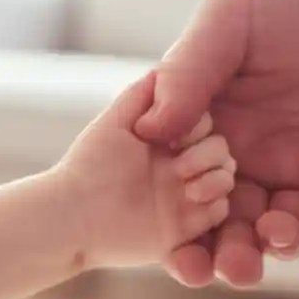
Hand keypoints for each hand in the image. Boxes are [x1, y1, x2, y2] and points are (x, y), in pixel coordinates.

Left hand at [58, 73, 236, 269]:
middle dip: (209, 154)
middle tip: (178, 166)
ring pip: (225, 181)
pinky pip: (219, 214)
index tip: (175, 135)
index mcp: (168, 136)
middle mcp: (180, 164)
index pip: (205, 122)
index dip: (198, 125)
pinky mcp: (186, 229)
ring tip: (185, 186)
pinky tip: (191, 200)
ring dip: (215, 180)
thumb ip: (147, 92)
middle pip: (222, 151)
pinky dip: (214, 207)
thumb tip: (175, 69)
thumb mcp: (118, 118)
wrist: (72, 217)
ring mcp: (185, 196)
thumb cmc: (90, 165)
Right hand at [134, 0, 298, 286]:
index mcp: (211, 123)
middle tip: (229, 268)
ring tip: (279, 234)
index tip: (176, 257)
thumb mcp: (226, 20)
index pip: (187, 189)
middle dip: (229, 253)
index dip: (180, 230)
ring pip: (285, 228)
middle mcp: (252, 151)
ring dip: (279, 244)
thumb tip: (148, 131)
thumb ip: (189, 73)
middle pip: (232, 222)